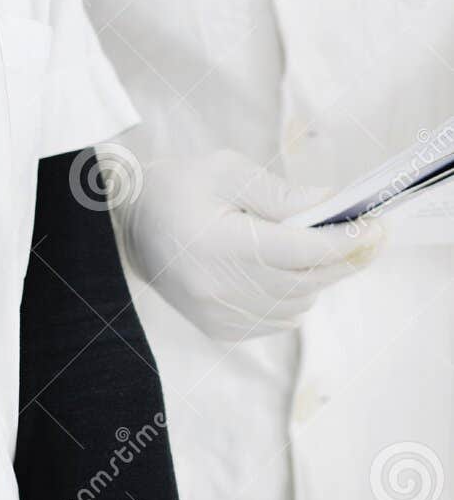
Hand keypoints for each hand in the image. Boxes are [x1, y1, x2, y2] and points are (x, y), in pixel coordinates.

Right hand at [120, 148, 385, 341]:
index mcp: (218, 244)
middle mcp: (218, 288)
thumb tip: (327, 202)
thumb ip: (276, 191)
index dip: (343, 241)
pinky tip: (287, 273)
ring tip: (322, 249)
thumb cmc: (176, 186)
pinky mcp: (218, 329)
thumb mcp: (223, 170)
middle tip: (370, 239)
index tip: (375, 228)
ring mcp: (218, 315)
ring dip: (317, 279)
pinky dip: (294, 299)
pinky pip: (277, 321)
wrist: (124, 225)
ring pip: (296, 305)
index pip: (298, 250)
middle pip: (304, 282)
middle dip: (343, 261)